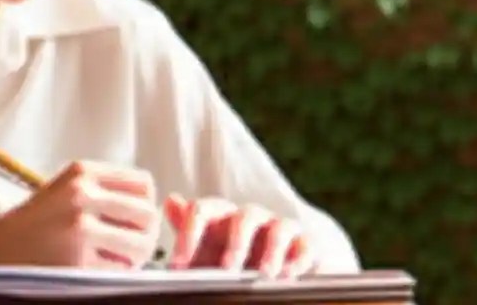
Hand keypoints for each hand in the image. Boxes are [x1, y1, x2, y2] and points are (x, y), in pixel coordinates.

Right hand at [0, 161, 161, 268]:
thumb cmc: (35, 222)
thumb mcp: (66, 188)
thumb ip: (104, 189)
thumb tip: (154, 207)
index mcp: (82, 171)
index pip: (143, 183)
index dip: (144, 203)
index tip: (133, 217)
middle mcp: (82, 194)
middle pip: (147, 214)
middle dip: (145, 233)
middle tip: (132, 244)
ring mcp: (80, 229)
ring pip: (141, 244)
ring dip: (136, 256)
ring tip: (120, 259)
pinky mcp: (78, 261)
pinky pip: (122, 270)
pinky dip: (118, 274)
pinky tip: (101, 269)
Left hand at [163, 194, 315, 278]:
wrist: (272, 276)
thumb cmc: (229, 265)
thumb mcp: (203, 254)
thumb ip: (186, 233)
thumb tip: (171, 200)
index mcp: (220, 217)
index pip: (202, 211)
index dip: (188, 235)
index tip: (177, 266)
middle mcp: (251, 218)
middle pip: (245, 217)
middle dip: (236, 243)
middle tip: (228, 269)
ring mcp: (280, 229)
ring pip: (279, 229)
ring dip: (272, 252)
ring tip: (264, 274)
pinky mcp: (305, 245)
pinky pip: (305, 246)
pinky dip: (298, 260)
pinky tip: (288, 276)